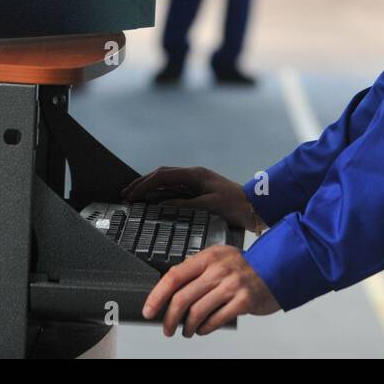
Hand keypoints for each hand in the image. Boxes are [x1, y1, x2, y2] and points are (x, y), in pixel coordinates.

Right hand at [122, 165, 256, 231]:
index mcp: (195, 174)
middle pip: (162, 176)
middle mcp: (194, 176)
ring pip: (167, 182)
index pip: (163, 175)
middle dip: (143, 184)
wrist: (257, 208)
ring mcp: (197, 183)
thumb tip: (163, 204)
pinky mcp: (200, 193)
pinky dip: (161, 195)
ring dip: (150, 189)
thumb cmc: (237, 205)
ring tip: (135, 197)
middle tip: (127, 194)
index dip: (145, 184)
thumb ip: (185, 204)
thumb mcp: (209, 205)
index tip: (131, 195)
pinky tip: (154, 202)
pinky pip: (175, 191)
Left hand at [142, 245, 279, 335]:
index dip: (157, 295)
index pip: (174, 276)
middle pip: (182, 297)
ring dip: (187, 327)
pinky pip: (215, 320)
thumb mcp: (221, 259)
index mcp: (209, 257)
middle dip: (169, 318)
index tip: (149, 310)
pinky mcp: (243, 301)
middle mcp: (218, 269)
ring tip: (187, 331)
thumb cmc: (246, 268)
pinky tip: (203, 329)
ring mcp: (232, 285)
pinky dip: (204, 329)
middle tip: (167, 328)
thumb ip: (198, 270)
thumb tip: (170, 291)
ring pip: (197, 312)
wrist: (278, 269)